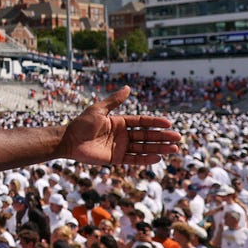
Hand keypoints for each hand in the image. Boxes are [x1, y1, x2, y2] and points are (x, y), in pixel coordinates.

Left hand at [59, 87, 180, 165]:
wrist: (68, 141)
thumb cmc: (81, 124)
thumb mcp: (98, 110)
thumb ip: (114, 101)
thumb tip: (128, 88)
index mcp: (120, 122)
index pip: (142, 122)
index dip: (155, 123)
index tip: (169, 123)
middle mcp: (122, 135)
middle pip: (146, 136)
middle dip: (162, 137)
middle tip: (178, 138)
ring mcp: (120, 147)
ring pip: (143, 148)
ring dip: (158, 148)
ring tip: (174, 149)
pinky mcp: (115, 159)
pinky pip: (133, 159)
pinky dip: (145, 159)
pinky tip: (157, 158)